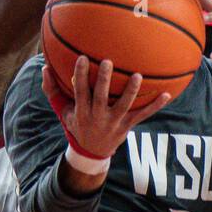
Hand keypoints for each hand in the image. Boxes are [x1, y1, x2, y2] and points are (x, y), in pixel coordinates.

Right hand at [43, 55, 169, 159]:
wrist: (91, 153)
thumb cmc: (76, 124)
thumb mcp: (62, 111)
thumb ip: (52, 90)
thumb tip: (44, 67)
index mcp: (81, 111)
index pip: (79, 91)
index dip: (79, 76)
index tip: (81, 58)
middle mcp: (97, 117)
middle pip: (100, 97)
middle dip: (103, 80)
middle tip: (107, 62)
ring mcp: (114, 122)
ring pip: (123, 106)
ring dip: (131, 91)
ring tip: (138, 76)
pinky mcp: (127, 127)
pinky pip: (143, 115)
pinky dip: (155, 106)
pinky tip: (167, 95)